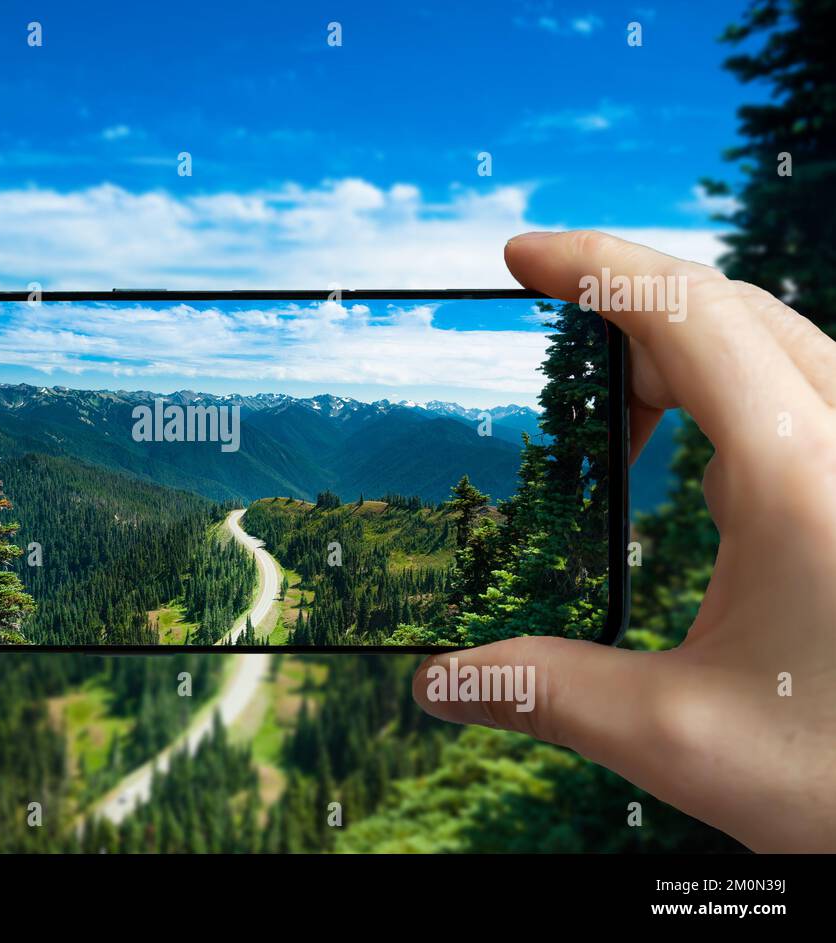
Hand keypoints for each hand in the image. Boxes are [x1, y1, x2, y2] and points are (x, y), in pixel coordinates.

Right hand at [414, 230, 835, 851]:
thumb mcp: (681, 738)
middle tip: (551, 363)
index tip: (519, 258)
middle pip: (729, 312)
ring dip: (684, 364)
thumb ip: (545, 692)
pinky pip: (802, 396)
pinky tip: (695, 479)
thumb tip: (440, 684)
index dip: (591, 264)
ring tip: (618, 435)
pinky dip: (730, 403)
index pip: (682, 310)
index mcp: (797, 475)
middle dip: (627, 317)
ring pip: (772, 349)